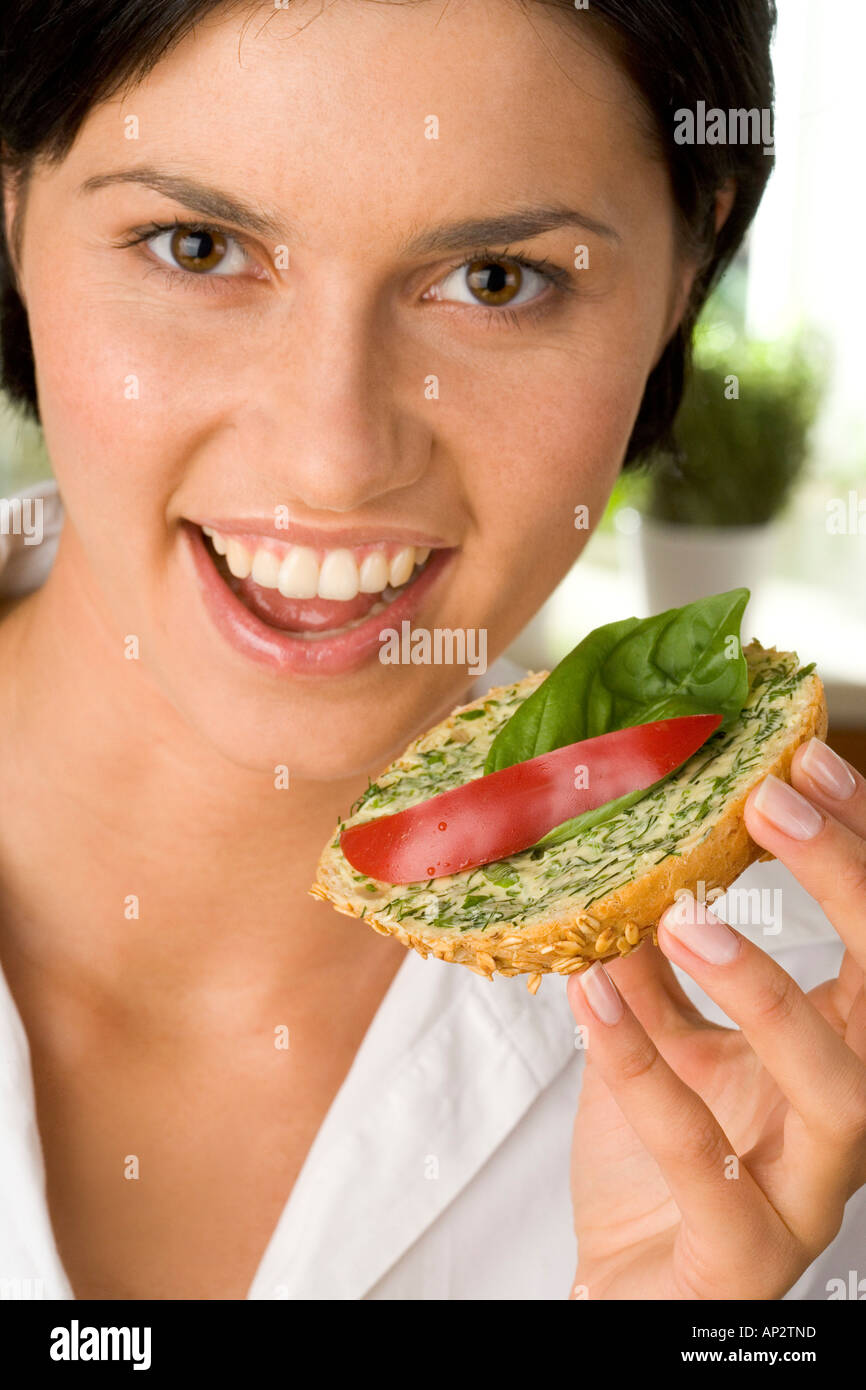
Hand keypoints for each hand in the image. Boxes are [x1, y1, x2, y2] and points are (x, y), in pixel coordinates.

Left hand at [566, 736, 865, 1299]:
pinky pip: (704, 1162)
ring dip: (763, 990)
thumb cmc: (661, 1167)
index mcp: (836, 1055)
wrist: (631, 1288)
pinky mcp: (742, 1256)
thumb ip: (661, 968)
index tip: (801, 761)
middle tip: (770, 802)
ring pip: (837, 1092)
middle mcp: (844, 1121)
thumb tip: (628, 862)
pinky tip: (590, 993)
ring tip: (681, 915)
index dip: (853, 846)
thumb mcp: (666, 1041)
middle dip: (848, 890)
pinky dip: (643, 1068)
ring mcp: (806, 1193)